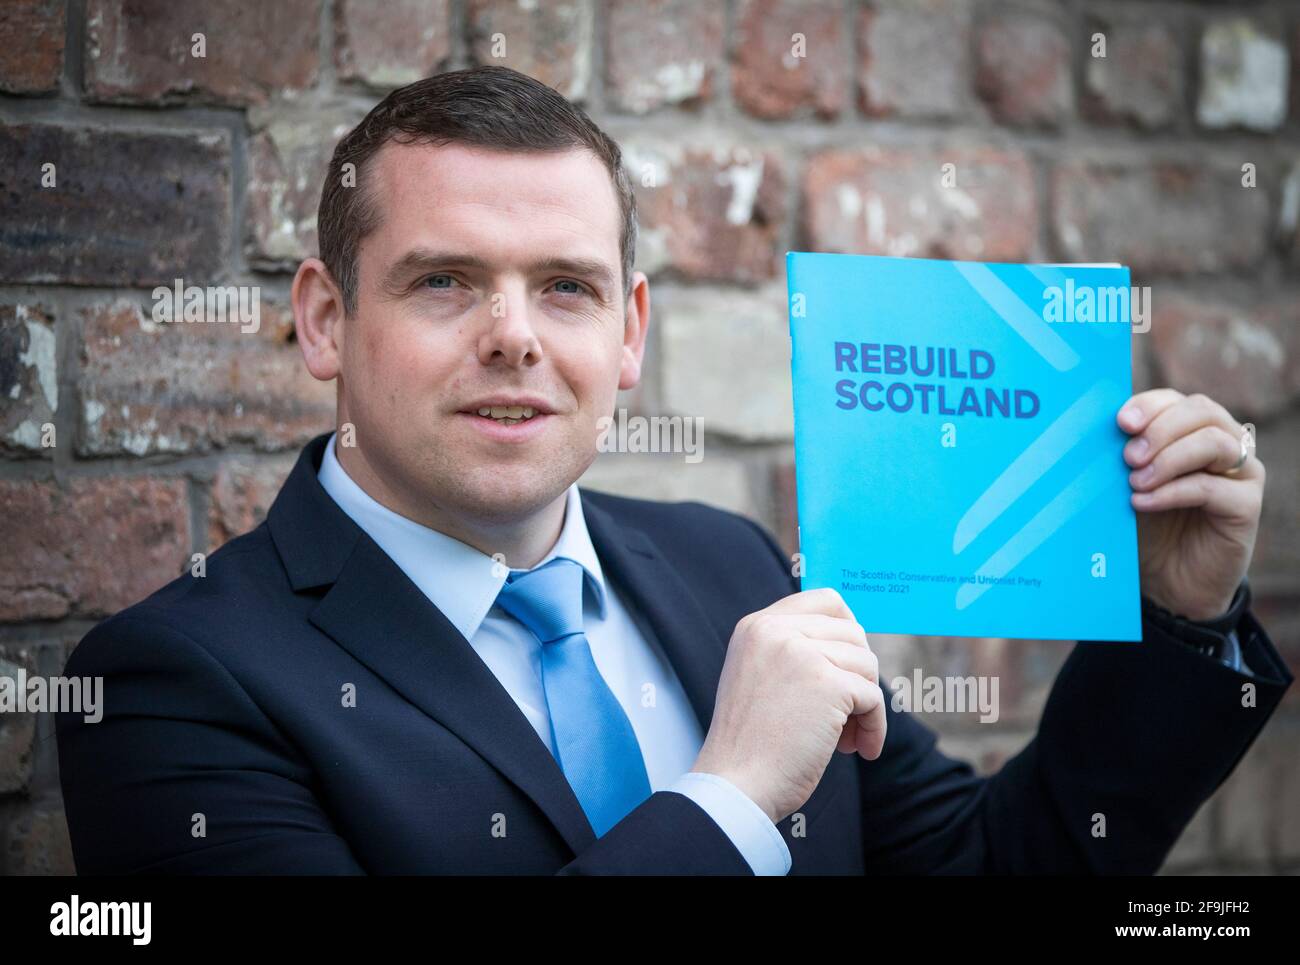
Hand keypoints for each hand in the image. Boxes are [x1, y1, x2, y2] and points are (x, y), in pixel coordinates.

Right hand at [692, 588, 883, 824]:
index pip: (825, 601)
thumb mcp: (757, 677)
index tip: (850, 665)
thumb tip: (855, 645)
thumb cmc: (750, 743)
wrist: (735, 783)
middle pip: (853, 633)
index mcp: (756, 626)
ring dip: (866, 705)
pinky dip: (874, 726)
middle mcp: (776, 630)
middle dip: (858, 675)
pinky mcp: (827, 684)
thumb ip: (793, 652)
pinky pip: (873, 697)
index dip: (848, 630)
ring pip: (866, 664)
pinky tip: (860, 749)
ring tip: (846, 738)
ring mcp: (801, 654)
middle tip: (846, 716)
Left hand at [1119, 389, 1263, 619]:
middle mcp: (1222, 445)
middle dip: (1160, 429)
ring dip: (1169, 458)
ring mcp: (1240, 474)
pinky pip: (1214, 487)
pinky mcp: (1246, 506)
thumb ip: (1119, 458)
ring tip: (1135, 482)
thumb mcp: (1124, 486)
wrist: (1165, 581)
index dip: (1150, 405)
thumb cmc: (1144, 526)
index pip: (1177, 400)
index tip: (1121, 422)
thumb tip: (1090, 432)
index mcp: (1191, 431)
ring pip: (1214, 442)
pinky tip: (1143, 502)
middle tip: (1127, 457)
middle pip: (1201, 411)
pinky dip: (1174, 491)